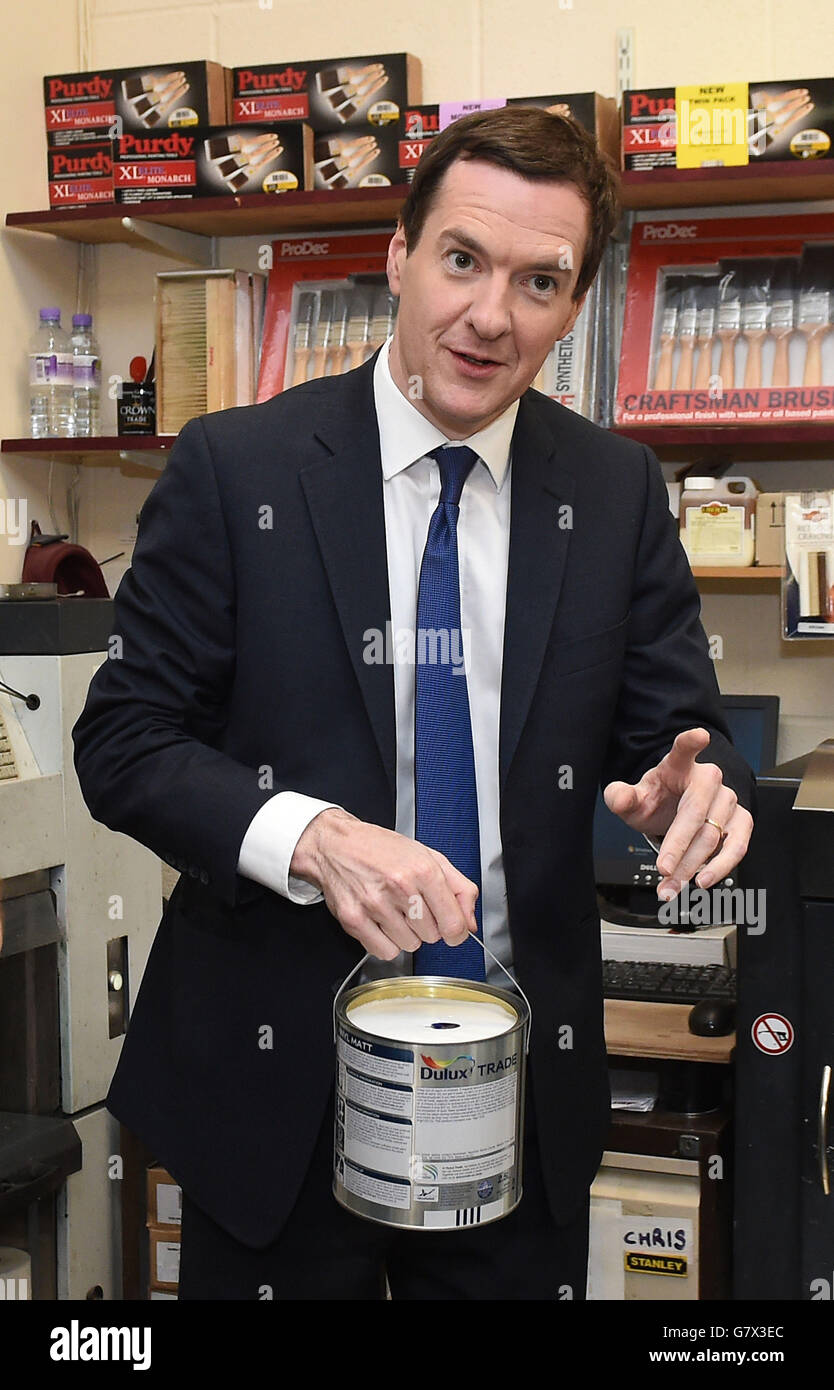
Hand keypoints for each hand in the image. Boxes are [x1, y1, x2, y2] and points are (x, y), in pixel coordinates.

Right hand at [290, 808, 478, 959]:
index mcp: (423, 870)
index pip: (454, 924)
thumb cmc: (382, 849)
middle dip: (427, 925)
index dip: (456, 931)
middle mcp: (400, 887)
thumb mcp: (430, 857)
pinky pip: (384, 952)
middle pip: (432, 937)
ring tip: (393, 910)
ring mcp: (375, 904)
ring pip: (409, 946)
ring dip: (405, 934)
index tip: (450, 928)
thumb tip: (470, 923)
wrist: (336, 844)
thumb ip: (459, 889)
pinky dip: (385, 943)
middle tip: (412, 905)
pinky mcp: (354, 919)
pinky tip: (380, 922)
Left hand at [603, 728, 753, 899]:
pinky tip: (702, 881)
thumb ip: (621, 797)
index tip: (698, 736)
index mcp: (679, 765)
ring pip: (715, 835)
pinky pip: (738, 846)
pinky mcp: (740, 821)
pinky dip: (721, 867)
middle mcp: (708, 779)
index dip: (691, 741)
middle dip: (678, 846)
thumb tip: (619, 797)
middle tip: (663, 870)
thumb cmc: (657, 800)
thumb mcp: (633, 798)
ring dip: (694, 865)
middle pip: (696, 813)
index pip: (684, 748)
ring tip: (673, 886)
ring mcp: (727, 800)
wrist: (672, 811)